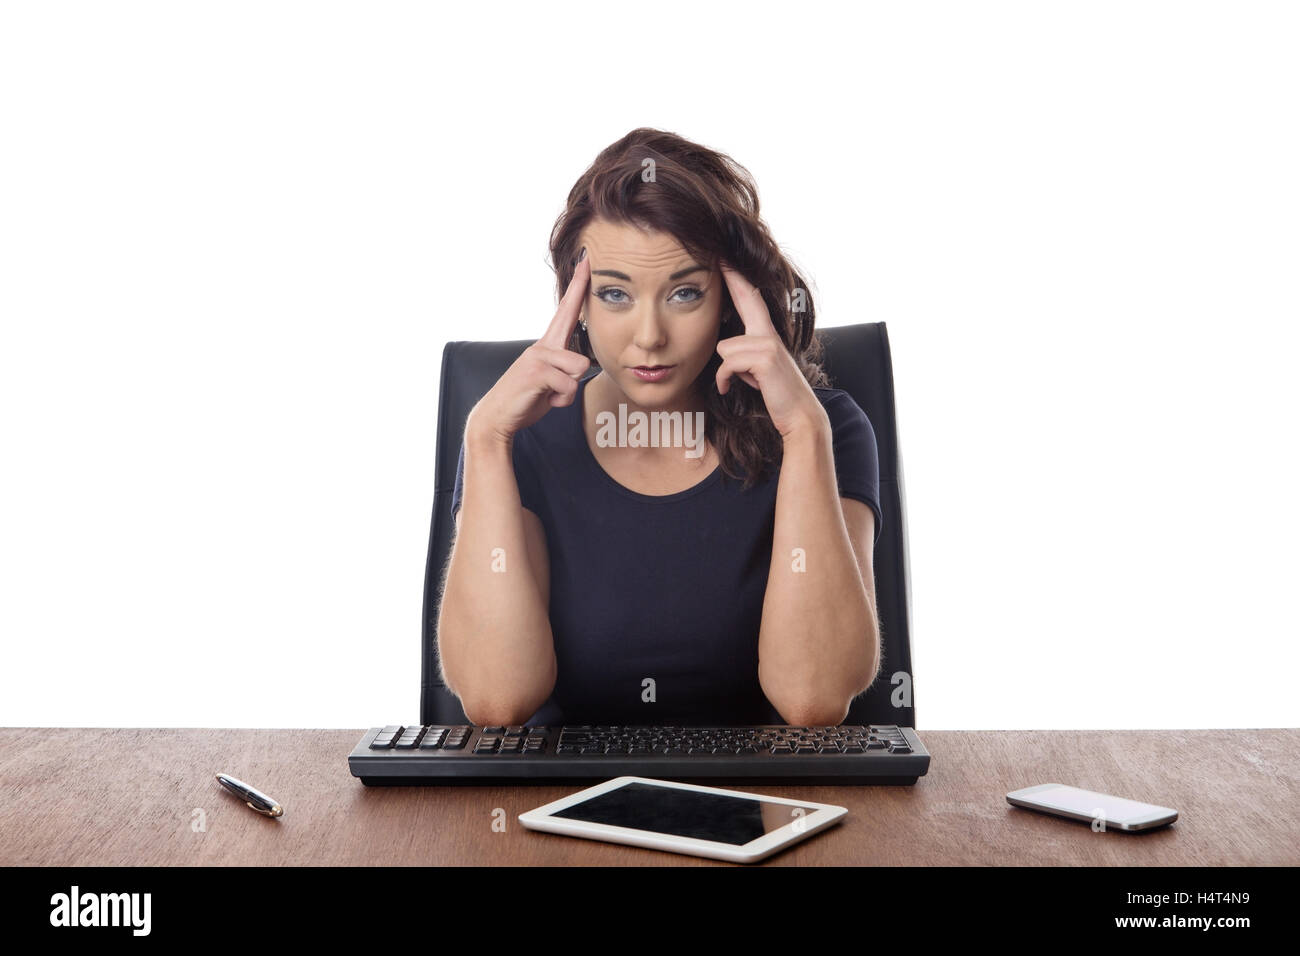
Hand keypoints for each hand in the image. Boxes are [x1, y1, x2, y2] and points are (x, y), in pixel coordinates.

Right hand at [468, 254, 592, 444]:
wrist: (496, 416)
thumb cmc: (526, 398)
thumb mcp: (550, 381)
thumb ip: (564, 369)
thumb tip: (580, 365)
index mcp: (547, 345)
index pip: (566, 309)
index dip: (578, 284)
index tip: (587, 259)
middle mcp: (542, 346)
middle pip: (578, 342)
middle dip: (575, 349)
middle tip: (573, 304)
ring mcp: (537, 356)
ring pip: (579, 369)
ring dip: (567, 390)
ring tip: (548, 394)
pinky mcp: (536, 372)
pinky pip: (568, 386)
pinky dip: (560, 400)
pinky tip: (543, 399)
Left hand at [715, 263, 826, 440]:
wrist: (799, 415)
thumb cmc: (777, 393)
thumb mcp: (759, 369)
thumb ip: (747, 353)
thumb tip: (725, 349)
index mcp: (767, 333)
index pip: (751, 297)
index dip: (738, 276)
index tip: (724, 257)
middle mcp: (769, 333)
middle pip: (745, 299)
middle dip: (732, 277)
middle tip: (719, 255)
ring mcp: (769, 344)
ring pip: (725, 347)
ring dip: (727, 370)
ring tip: (743, 380)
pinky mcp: (766, 358)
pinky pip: (727, 364)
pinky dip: (724, 380)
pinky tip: (727, 389)